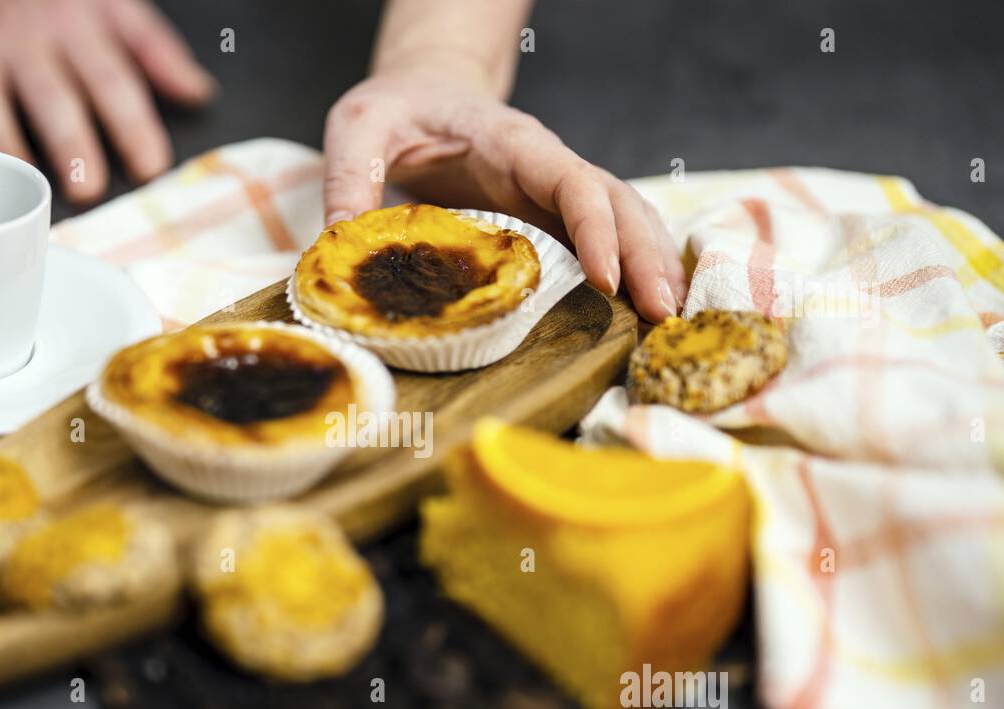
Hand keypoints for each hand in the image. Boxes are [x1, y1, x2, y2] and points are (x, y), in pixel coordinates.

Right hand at [0, 0, 215, 201]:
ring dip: (7, 150)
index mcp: (74, 25)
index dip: (133, 124)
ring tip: (26, 191)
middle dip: (71, 143)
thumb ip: (154, 49)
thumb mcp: (107, 2)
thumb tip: (199, 93)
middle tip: (89, 188)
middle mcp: (22, 40)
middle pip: (52, 98)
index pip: (111, 80)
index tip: (150, 165)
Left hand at [323, 67, 686, 321]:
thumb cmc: (395, 106)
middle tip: (664, 317)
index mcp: (511, 143)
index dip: (595, 229)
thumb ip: (348, 180)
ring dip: (649, 267)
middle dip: (646, 258)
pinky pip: (603, 240)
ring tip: (666, 322)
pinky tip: (640, 312)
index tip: (606, 279)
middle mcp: (546, 168)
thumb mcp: (359, 127)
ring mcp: (553, 195)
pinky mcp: (549, 219)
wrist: (421, 90)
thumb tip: (337, 249)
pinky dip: (628, 270)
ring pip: (623, 221)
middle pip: (617, 205)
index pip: (572, 181)